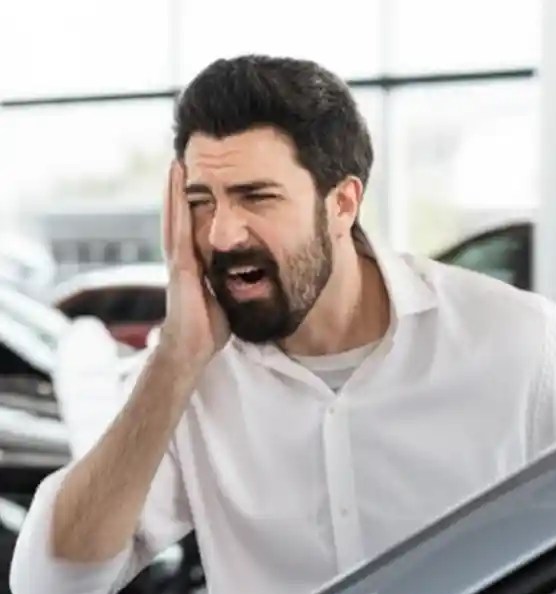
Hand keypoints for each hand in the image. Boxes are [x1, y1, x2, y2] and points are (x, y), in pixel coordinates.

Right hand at [156, 160, 228, 367]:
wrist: (194, 349)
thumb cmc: (212, 327)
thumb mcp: (229, 296)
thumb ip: (237, 280)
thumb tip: (259, 272)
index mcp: (197, 262)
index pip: (194, 225)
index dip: (195, 203)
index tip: (199, 179)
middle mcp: (184, 257)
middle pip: (181, 215)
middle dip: (180, 189)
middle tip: (181, 160)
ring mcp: (179, 260)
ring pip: (176, 218)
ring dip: (174, 191)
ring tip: (176, 164)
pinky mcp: (181, 266)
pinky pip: (179, 231)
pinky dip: (177, 209)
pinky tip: (178, 189)